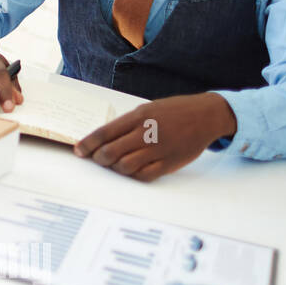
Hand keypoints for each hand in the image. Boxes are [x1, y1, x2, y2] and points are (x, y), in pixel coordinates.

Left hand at [73, 93, 236, 181]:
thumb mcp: (148, 109)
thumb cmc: (174, 111)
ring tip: (115, 164)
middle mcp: (146, 132)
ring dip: (115, 168)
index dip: (87, 144)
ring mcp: (159, 149)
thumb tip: (104, 139)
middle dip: (98, 158)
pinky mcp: (170, 162)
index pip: (104, 133)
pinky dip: (134, 175)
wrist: (206, 115)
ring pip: (125, 166)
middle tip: (97, 159)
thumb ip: (127, 123)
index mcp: (138, 116)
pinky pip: (144, 175)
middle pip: (110, 152)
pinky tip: (133, 170)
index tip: (79, 150)